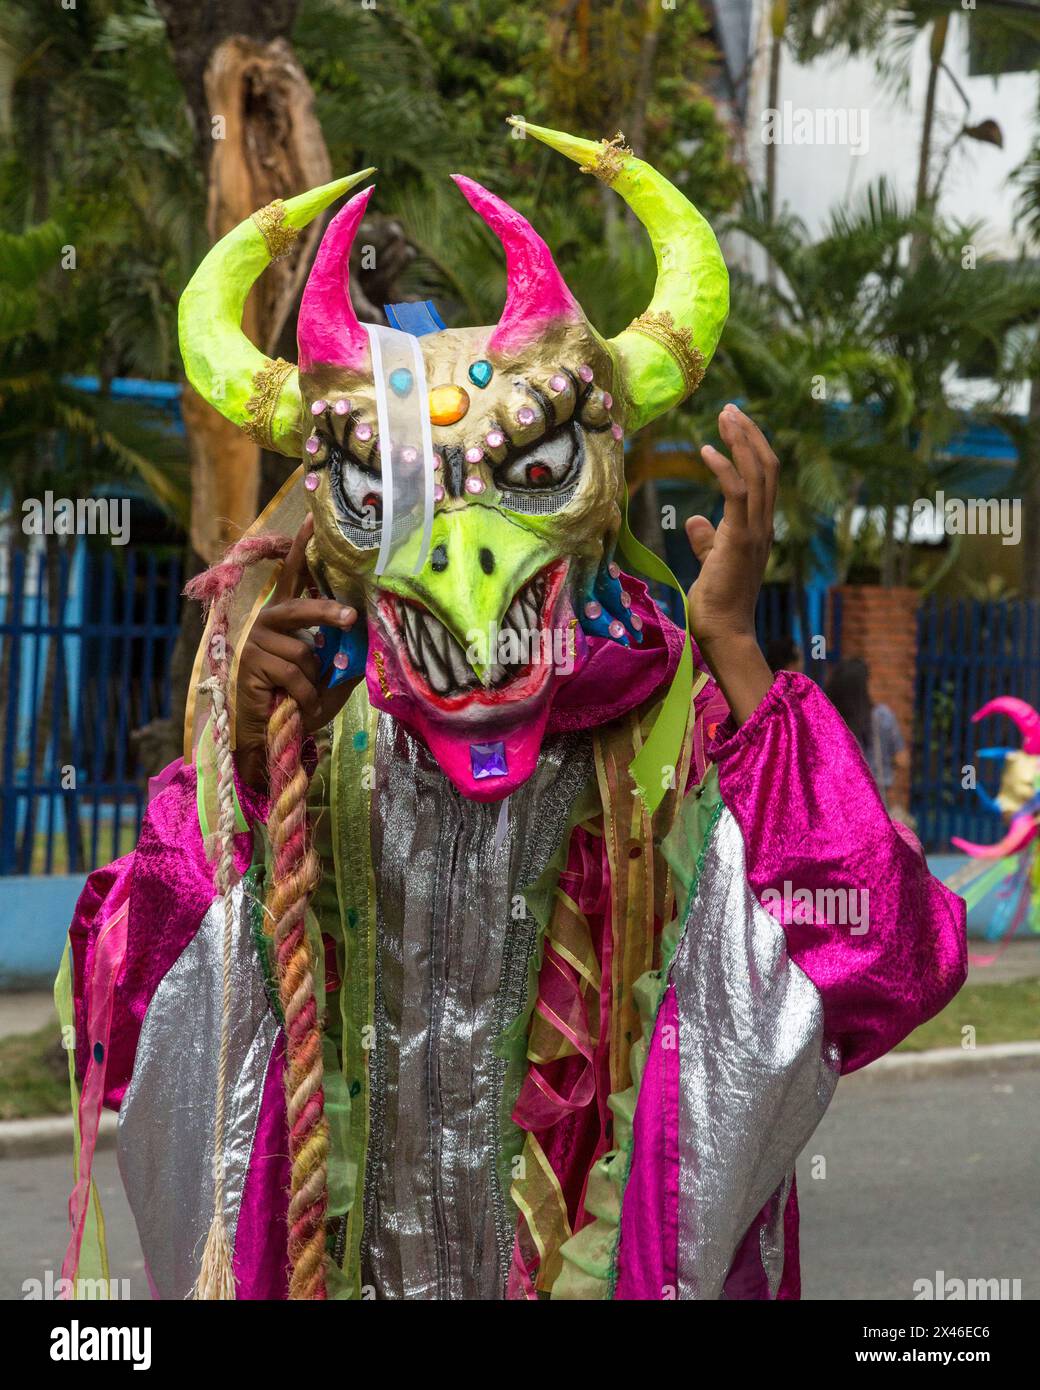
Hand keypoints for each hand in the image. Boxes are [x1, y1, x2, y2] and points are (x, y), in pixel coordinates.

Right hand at [235, 516, 359, 788]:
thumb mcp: (328, 680)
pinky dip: (303, 694)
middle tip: (350, 618)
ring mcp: (255, 641)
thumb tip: (365, 638)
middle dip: (327, 613)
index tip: (312, 519)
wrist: (267, 736)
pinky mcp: (250, 663)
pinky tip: (292, 704)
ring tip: (302, 695)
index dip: (301, 549)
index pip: (293, 578)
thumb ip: (344, 659)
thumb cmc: (297, 704)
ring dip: (312, 680)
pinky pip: (294, 674)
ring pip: (303, 652)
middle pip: (300, 608)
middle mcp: (266, 622)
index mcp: (285, 619)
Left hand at [685, 405, 777, 723]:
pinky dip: (725, 468)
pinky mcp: (740, 540)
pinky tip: (707, 451)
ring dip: (742, 441)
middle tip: (730, 409)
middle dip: (749, 434)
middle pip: (767, 467)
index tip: (733, 424)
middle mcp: (764, 525)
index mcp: (759, 528)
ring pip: (758, 474)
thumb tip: (694, 520)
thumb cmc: (716, 603)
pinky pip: (738, 494)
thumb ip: (707, 539)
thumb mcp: (712, 562)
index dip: (751, 448)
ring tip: (725, 416)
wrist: (723, 632)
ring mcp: (756, 532)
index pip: (764, 478)